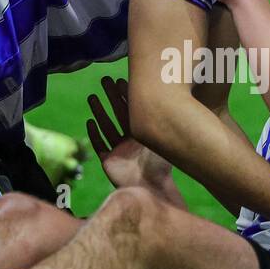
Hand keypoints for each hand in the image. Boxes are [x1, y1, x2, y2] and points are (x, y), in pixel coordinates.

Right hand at [86, 75, 178, 197]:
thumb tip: (179, 96)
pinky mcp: (109, 161)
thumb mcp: (164, 139)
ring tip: (92, 97)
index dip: (125, 95)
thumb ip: (167, 122)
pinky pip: (100, 145)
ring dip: (99, 112)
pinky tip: (90, 121)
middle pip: (118, 114)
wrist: (153, 188)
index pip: (132, 110)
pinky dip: (94, 134)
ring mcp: (119, 150)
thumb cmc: (162, 166)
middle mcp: (130, 141)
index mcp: (143, 134)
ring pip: (106, 127)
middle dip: (111, 97)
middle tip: (105, 80)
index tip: (120, 79)